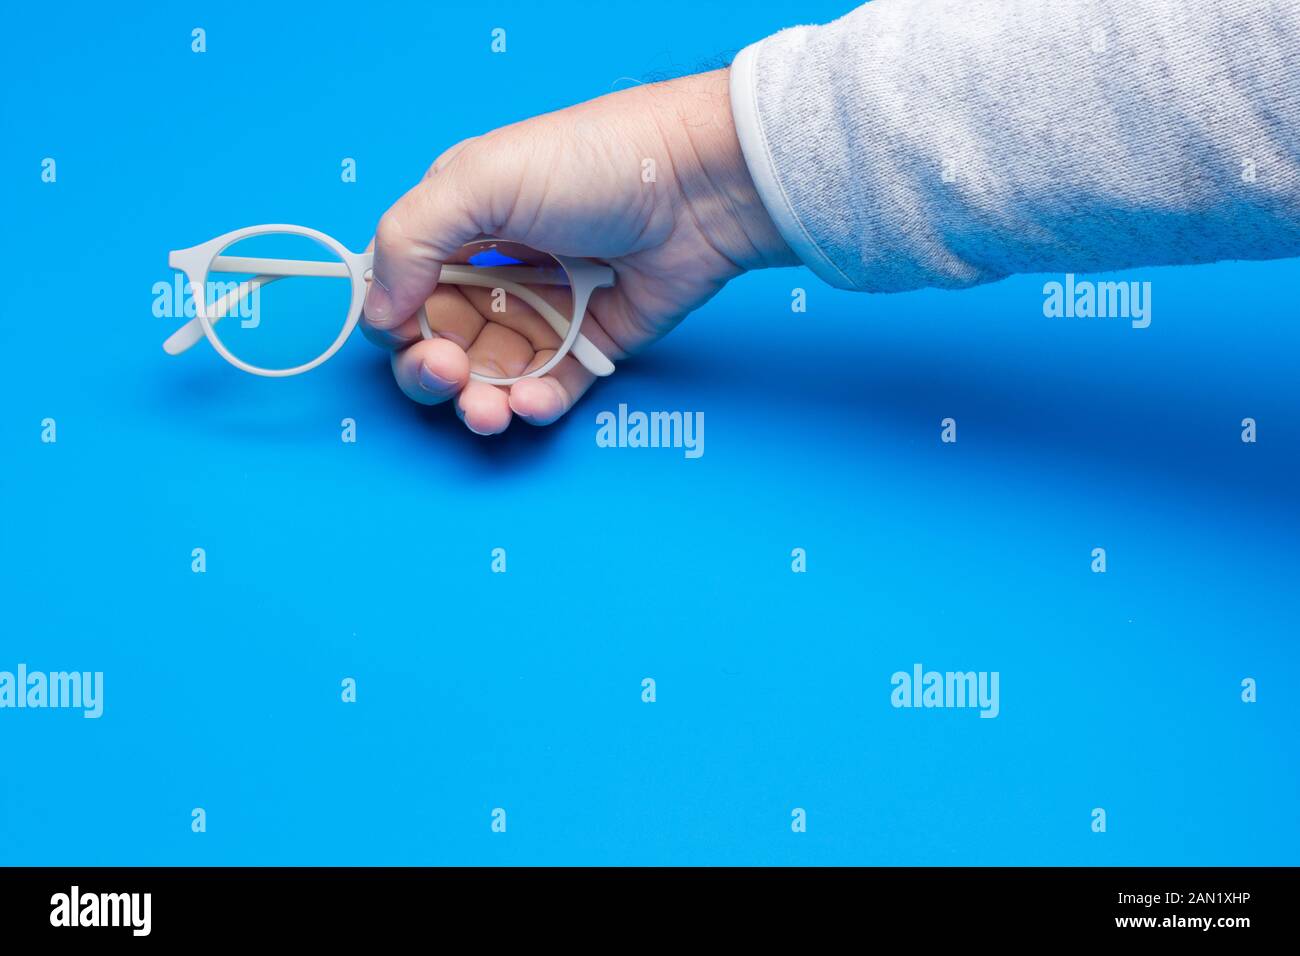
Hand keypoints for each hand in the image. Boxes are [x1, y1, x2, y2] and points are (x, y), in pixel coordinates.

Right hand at [361, 68, 793, 433]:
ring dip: (479, 404)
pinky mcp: (590, 346)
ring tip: (491, 413)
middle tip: (451, 375)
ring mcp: (543, 313)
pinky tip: (532, 404)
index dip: (397, 326)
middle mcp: (493, 273)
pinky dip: (534, 406)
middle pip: (439, 346)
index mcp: (457, 228)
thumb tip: (376, 312)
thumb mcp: (479, 178)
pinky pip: (548, 390)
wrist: (696, 183)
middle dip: (433, 374)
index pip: (402, 294)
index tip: (411, 338)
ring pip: (489, 379)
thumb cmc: (590, 163)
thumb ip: (409, 240)